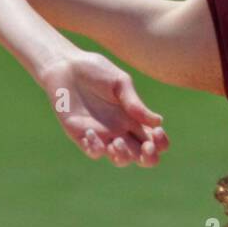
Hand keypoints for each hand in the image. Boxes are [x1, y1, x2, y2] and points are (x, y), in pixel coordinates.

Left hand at [38, 52, 169, 167]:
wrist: (66, 66)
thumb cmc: (96, 71)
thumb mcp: (120, 83)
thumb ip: (135, 104)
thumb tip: (158, 122)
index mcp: (134, 118)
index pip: (154, 140)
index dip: (161, 143)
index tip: (157, 131)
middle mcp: (121, 130)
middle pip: (142, 157)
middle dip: (149, 158)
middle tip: (146, 146)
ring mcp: (102, 135)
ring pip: (120, 160)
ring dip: (123, 157)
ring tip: (116, 140)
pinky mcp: (81, 135)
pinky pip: (94, 153)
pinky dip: (96, 148)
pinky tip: (91, 131)